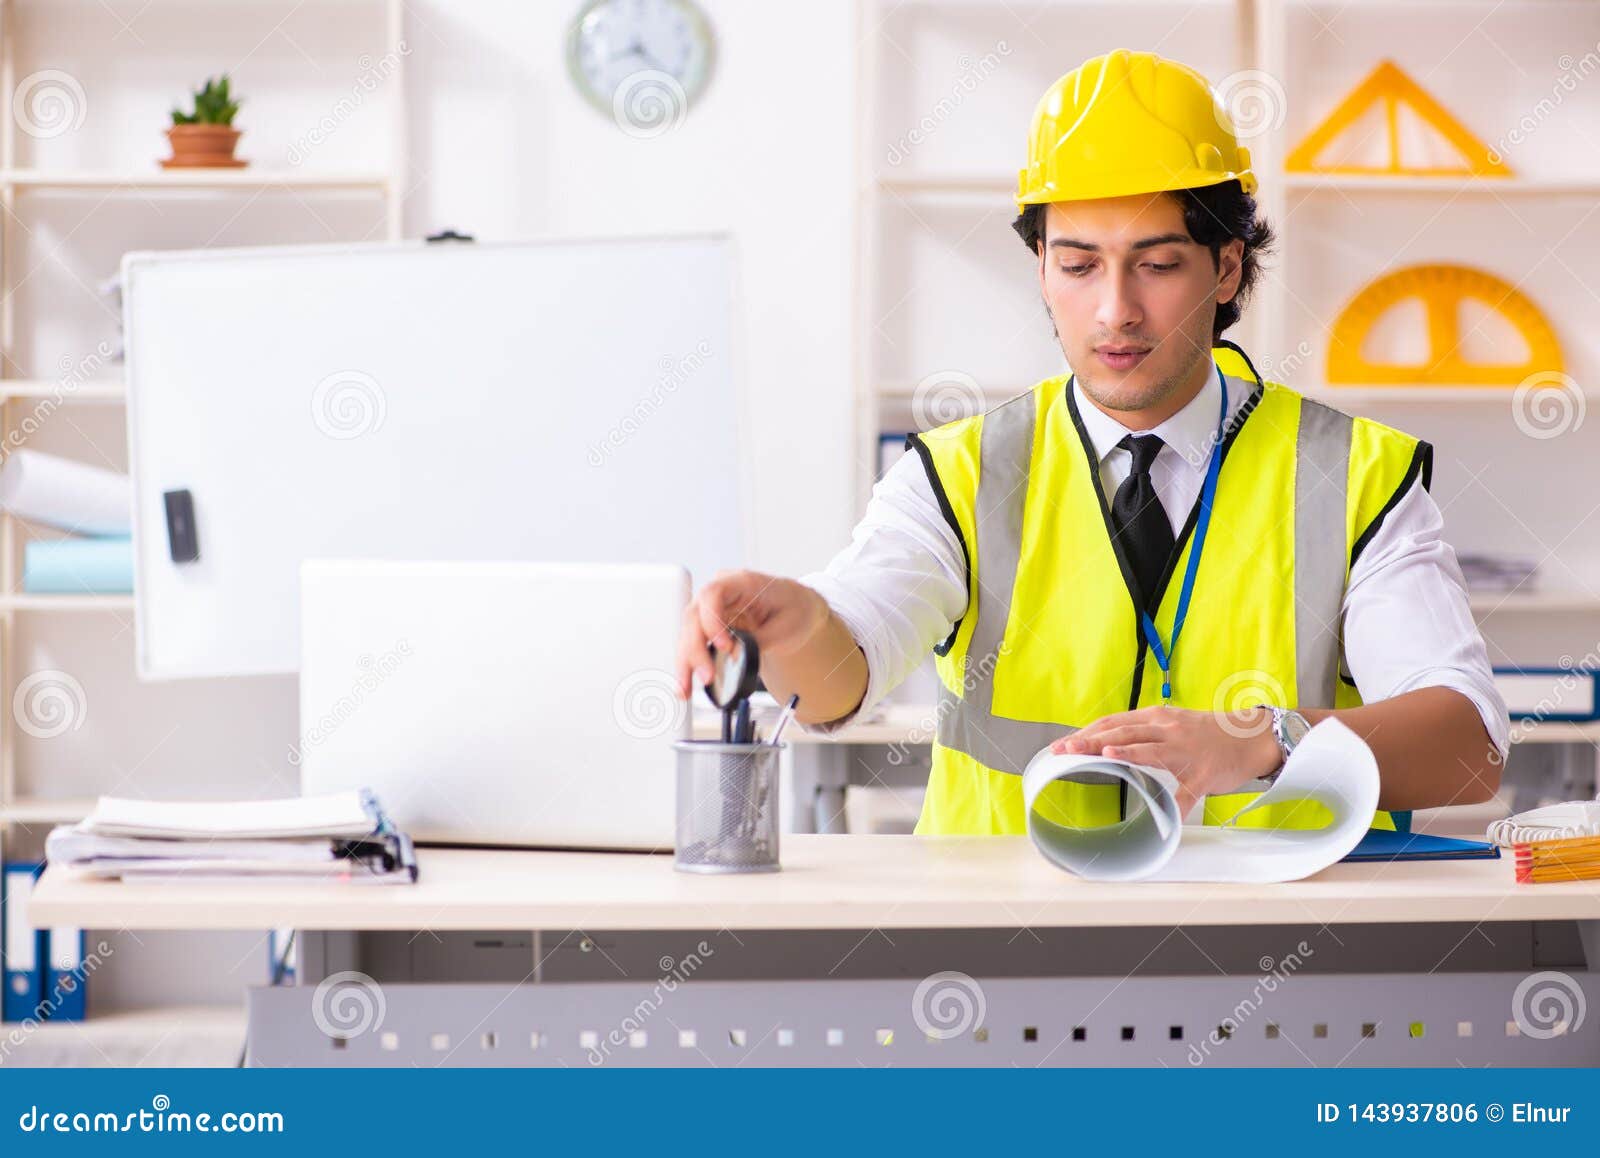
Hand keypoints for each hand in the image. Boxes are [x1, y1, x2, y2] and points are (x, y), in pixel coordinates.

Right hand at [674, 570, 828, 699]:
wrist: (798, 609)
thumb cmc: (795, 610)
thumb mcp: (786, 627)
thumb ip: (759, 641)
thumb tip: (734, 657)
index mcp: (743, 582)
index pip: (713, 593)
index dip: (712, 621)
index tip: (724, 647)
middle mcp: (722, 592)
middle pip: (695, 616)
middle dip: (696, 650)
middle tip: (707, 676)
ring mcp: (713, 608)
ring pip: (689, 632)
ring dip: (686, 661)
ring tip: (686, 688)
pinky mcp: (710, 625)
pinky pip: (694, 643)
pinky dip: (689, 663)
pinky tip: (685, 682)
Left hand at [1049, 705, 1281, 817]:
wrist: (1251, 737)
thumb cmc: (1206, 734)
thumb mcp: (1171, 724)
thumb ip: (1142, 733)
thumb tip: (1107, 742)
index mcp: (1156, 718)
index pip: (1113, 722)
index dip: (1086, 732)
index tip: (1062, 743)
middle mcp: (1167, 730)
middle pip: (1123, 732)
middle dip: (1091, 741)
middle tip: (1065, 749)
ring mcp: (1185, 752)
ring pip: (1150, 751)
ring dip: (1124, 753)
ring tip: (1101, 756)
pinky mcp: (1203, 774)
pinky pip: (1186, 793)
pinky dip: (1173, 806)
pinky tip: (1161, 816)